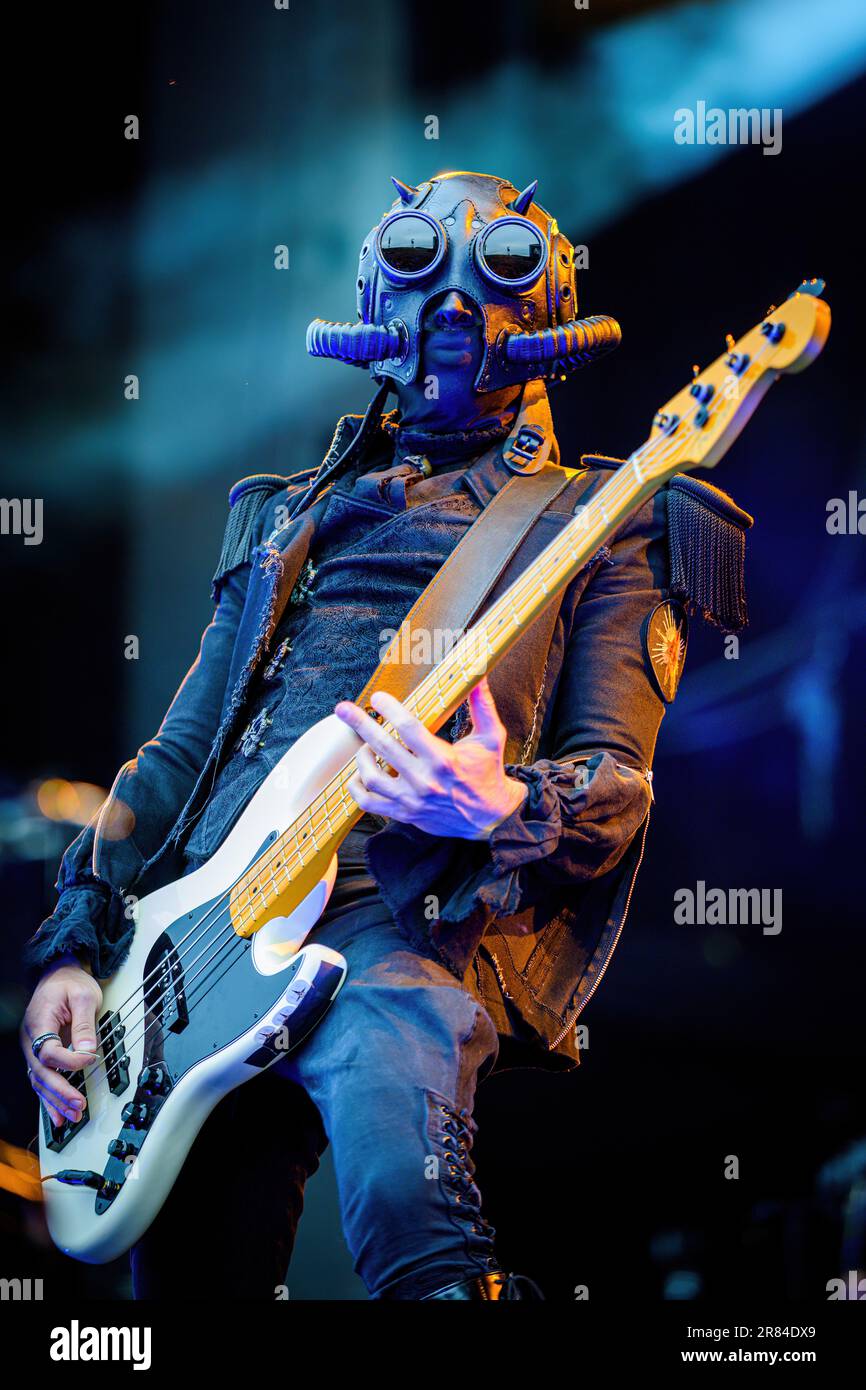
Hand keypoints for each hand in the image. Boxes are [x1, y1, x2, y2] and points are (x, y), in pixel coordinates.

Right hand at [21, 955, 101, 1127]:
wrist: (59, 974)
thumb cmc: (70, 982)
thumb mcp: (84, 996)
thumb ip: (84, 1023)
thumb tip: (87, 1049)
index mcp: (39, 1022)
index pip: (49, 1050)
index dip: (69, 1061)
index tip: (89, 1060)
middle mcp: (31, 1038)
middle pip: (41, 1071)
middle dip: (60, 1092)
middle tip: (78, 1105)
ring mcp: (33, 1047)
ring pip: (40, 1080)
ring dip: (55, 1100)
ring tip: (72, 1116)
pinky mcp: (40, 1053)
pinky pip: (42, 1079)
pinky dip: (49, 1098)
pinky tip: (57, 1115)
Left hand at [335, 676, 526, 839]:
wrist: (491, 817)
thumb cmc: (488, 772)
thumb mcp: (491, 737)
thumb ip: (483, 706)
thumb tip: (479, 676)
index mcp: (443, 759)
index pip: (408, 728)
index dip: (390, 709)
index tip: (378, 697)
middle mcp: (425, 780)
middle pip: (383, 747)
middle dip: (360, 724)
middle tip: (343, 709)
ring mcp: (413, 800)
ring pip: (372, 777)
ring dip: (362, 757)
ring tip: (365, 746)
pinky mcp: (406, 814)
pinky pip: (370, 803)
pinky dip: (357, 789)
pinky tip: (359, 775)